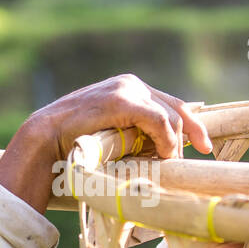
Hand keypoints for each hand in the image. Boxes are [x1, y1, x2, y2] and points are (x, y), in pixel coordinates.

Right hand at [0, 74, 213, 213]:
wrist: (43, 141)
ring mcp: (126, 89)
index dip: (193, 126)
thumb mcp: (112, 136)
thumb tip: (164, 152)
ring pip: (171, 116)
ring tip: (163, 164)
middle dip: (188, 138)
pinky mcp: (121, 100)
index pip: (172, 105)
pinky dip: (165, 139)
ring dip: (172, 144)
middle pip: (177, 109)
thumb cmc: (74, 145)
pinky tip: (162, 154)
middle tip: (185, 162)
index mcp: (128, 88)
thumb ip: (135, 135)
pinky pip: (159, 120)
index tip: (205, 148)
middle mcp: (130, 83)